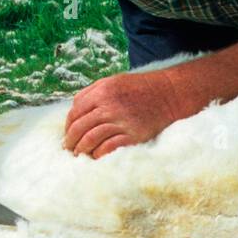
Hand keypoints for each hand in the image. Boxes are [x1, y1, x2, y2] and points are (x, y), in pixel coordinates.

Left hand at [64, 71, 179, 158]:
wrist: (169, 94)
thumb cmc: (139, 88)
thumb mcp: (113, 81)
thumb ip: (91, 93)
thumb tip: (73, 112)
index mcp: (102, 92)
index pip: (74, 113)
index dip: (68, 126)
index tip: (68, 135)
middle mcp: (109, 106)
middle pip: (79, 128)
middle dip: (70, 141)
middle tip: (69, 149)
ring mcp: (121, 122)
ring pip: (90, 140)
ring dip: (82, 150)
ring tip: (80, 155)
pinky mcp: (133, 135)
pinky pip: (108, 149)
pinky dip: (98, 154)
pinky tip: (97, 156)